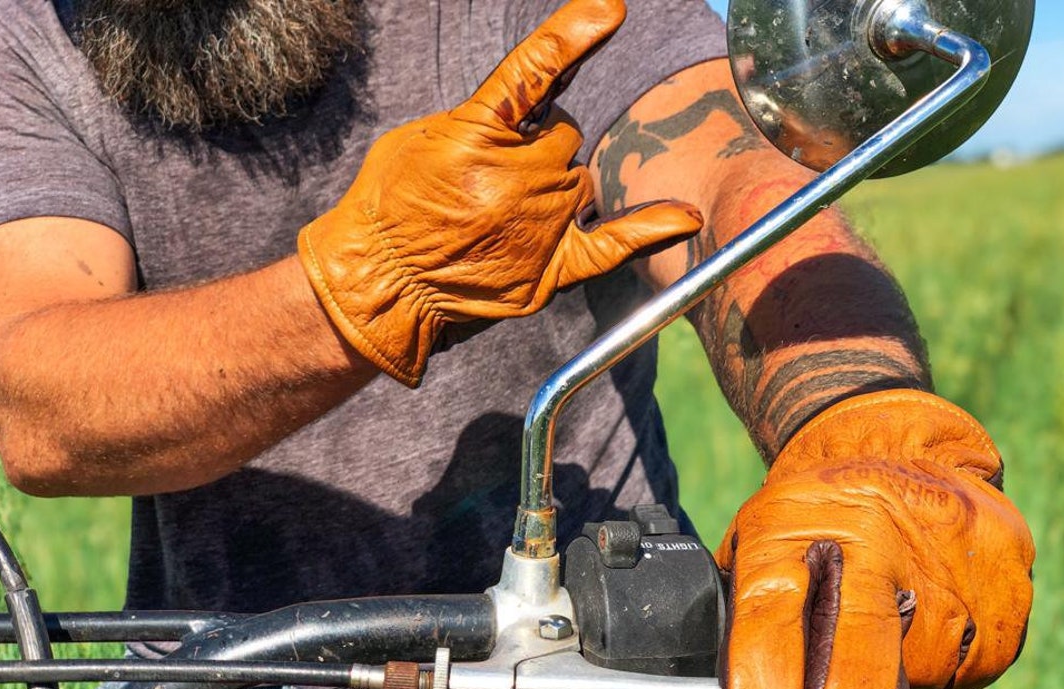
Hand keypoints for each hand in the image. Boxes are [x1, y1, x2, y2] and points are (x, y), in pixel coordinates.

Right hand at [297, 0, 701, 386]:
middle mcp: (517, 178)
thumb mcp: (420, 138)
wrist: (378, 285)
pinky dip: (650, 229)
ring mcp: (538, 226)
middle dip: (541, 145)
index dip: (574, 34)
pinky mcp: (549, 271)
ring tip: (505, 212)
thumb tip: (524, 114)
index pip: (536, 69)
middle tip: (497, 175)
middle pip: (565, 136)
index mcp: (477, 134)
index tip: (611, 9)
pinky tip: (685, 218)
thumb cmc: (387, 207)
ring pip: (579, 180)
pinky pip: (613, 245)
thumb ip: (481, 119)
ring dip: (554, 185)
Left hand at [710, 390, 1033, 688]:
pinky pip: (974, 663)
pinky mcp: (1003, 574)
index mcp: (790, 530)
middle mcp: (868, 538)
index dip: (765, 670)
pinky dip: (944, 668)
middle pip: (863, 639)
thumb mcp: (754, 555)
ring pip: (926, 669)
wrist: (893, 449)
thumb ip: (741, 641)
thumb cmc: (807, 526)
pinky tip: (926, 624)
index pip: (772, 606)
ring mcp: (942, 553)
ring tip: (884, 636)